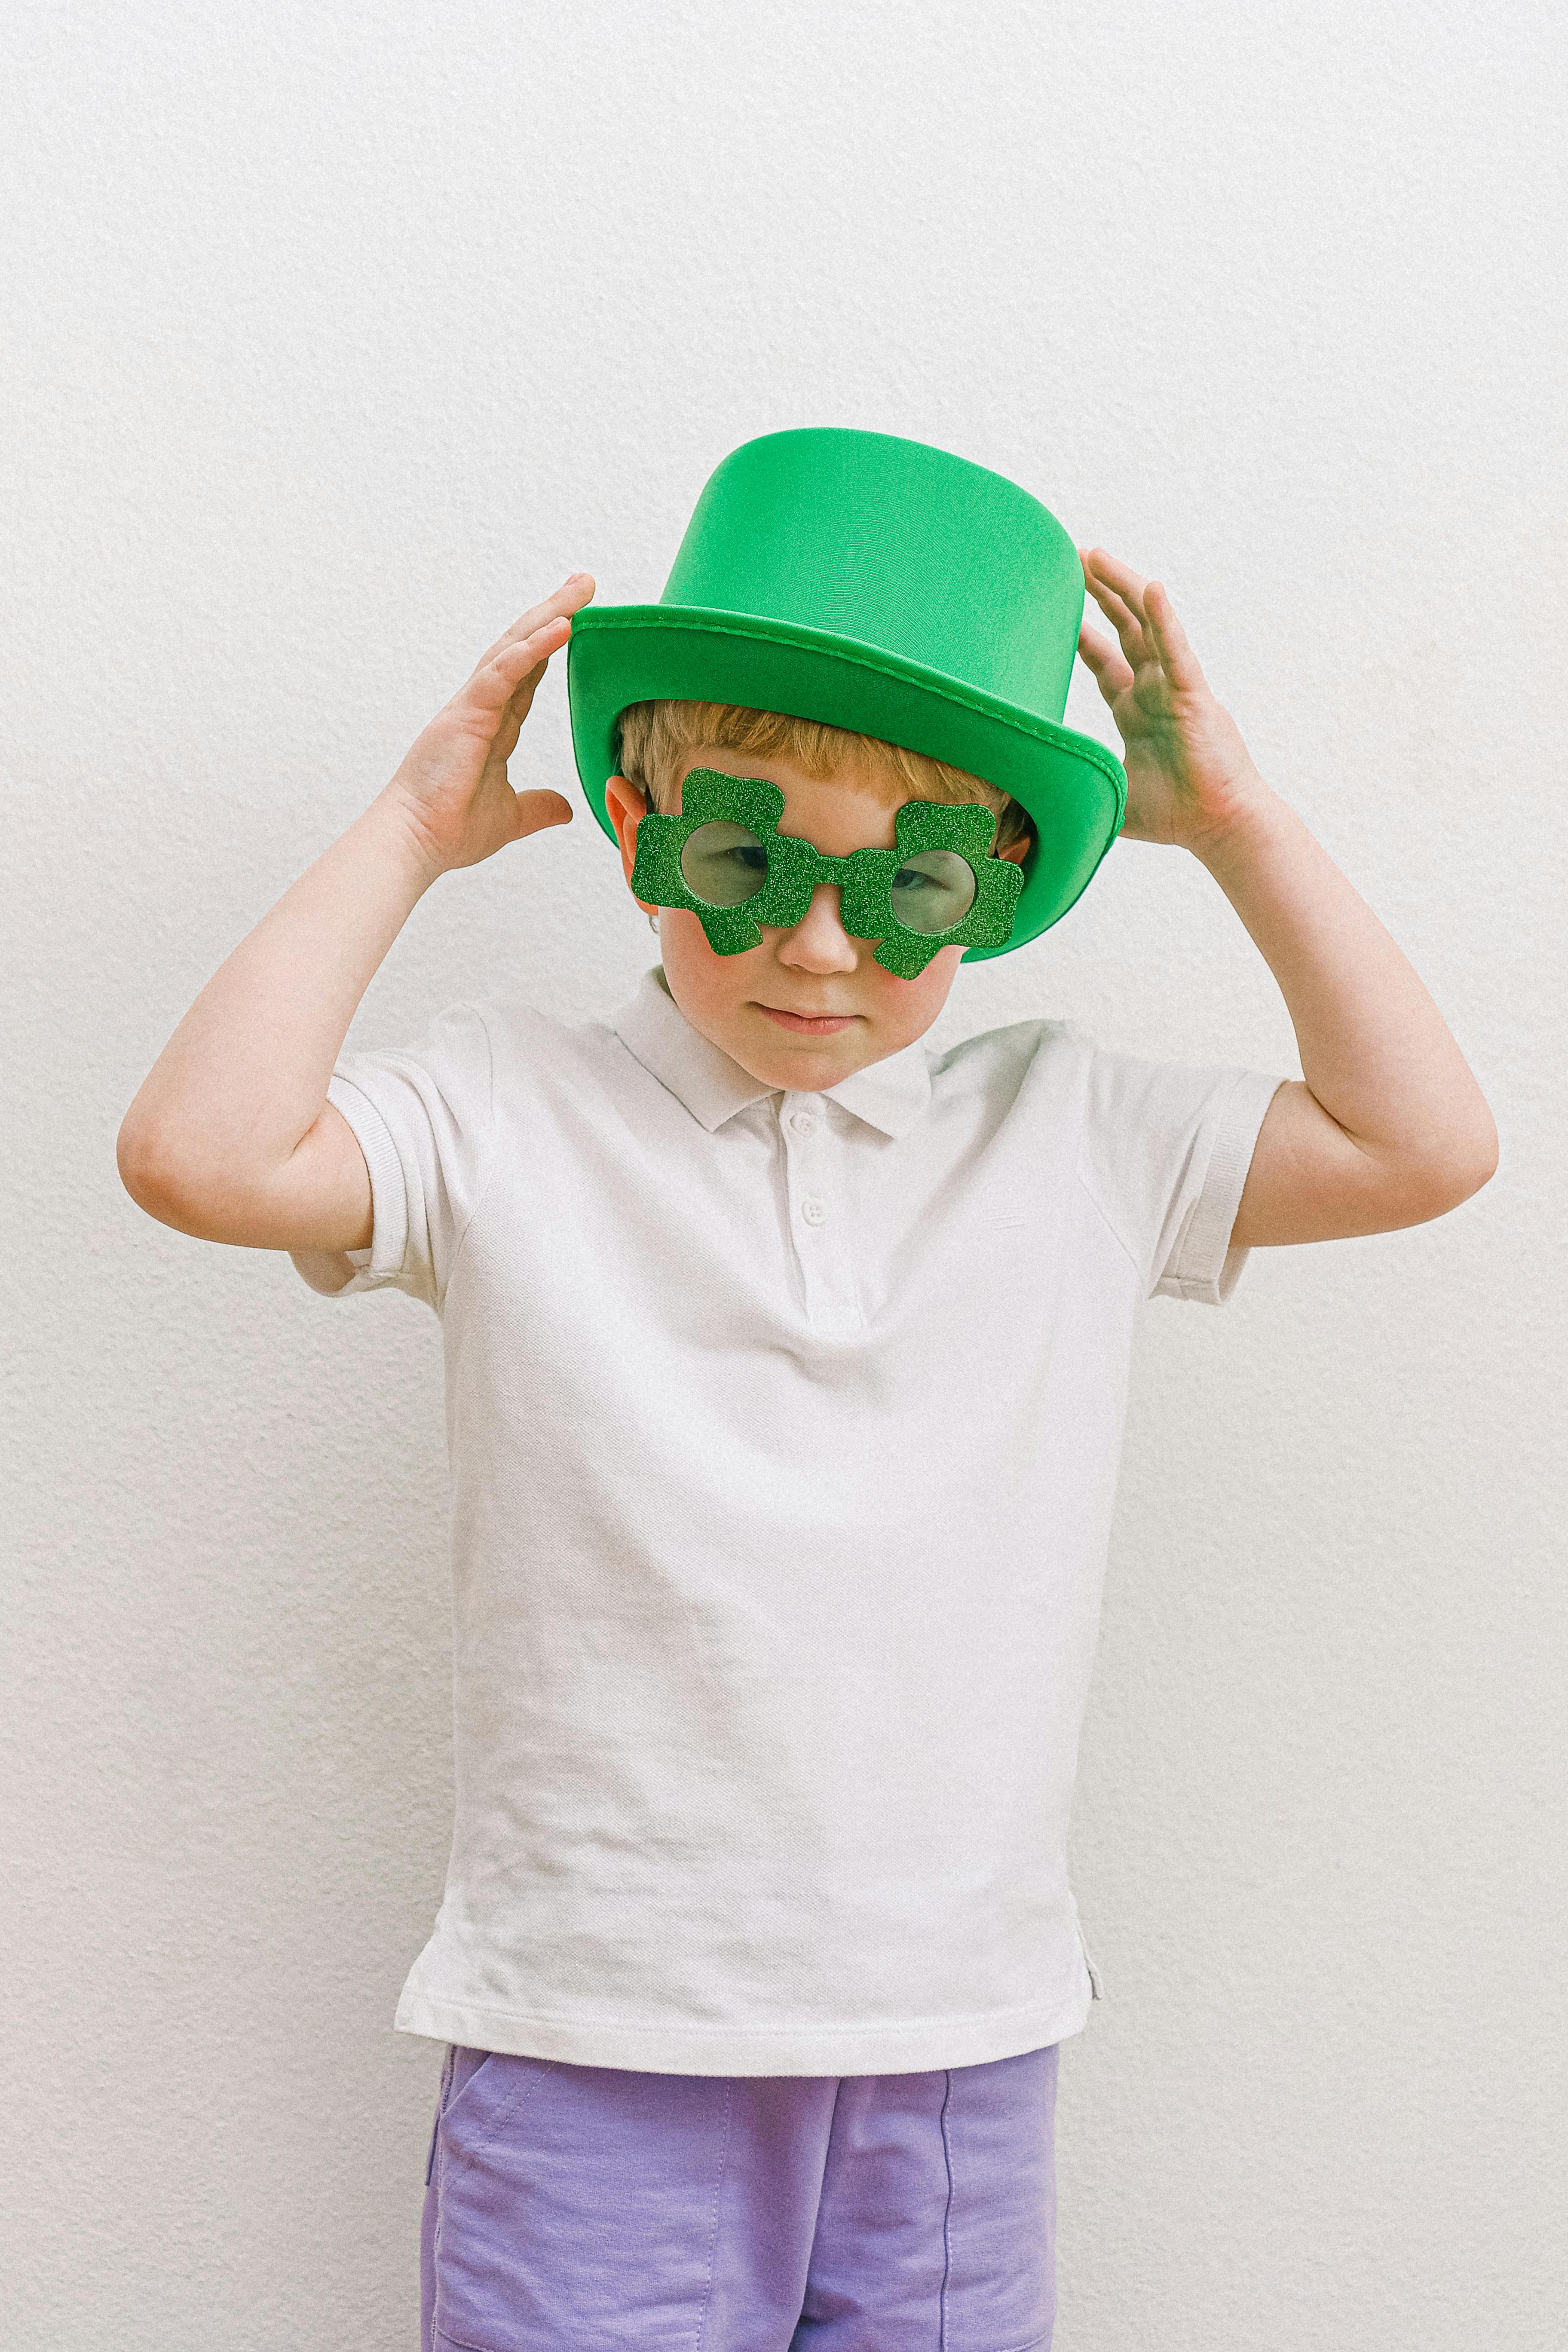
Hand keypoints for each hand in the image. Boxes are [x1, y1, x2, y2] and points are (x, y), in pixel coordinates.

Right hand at [383, 574, 595, 877]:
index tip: (578, 619)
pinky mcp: (467, 713)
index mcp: (492, 726)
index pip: (528, 675)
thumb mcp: (510, 816)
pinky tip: (561, 626)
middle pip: (523, 648)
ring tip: (580, 590)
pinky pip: (504, 672)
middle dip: (555, 612)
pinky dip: (532, 648)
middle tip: (586, 583)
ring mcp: (473, 705)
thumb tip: (566, 808)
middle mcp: (481, 706)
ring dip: (548, 615)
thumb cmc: (450, 829)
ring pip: (514, 647)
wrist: (417, 843)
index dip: (551, 646)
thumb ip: (537, 807)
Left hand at [1077, 548, 1266, 854]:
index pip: (1103, 658)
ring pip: (1147, 624)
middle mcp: (1154, 690)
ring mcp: (1174, 687)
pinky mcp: (1193, 695)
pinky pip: (1176, 651)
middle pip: (1124, 626)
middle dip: (1099, 591)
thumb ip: (1075, 787)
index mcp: (1135, 709)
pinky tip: (1150, 588)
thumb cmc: (1173, 816)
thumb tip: (1024, 809)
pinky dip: (1164, 619)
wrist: (1216, 828)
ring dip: (1123, 587)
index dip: (1080, 631)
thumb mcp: (1108, 795)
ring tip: (1096, 554)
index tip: (1056, 602)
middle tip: (1072, 556)